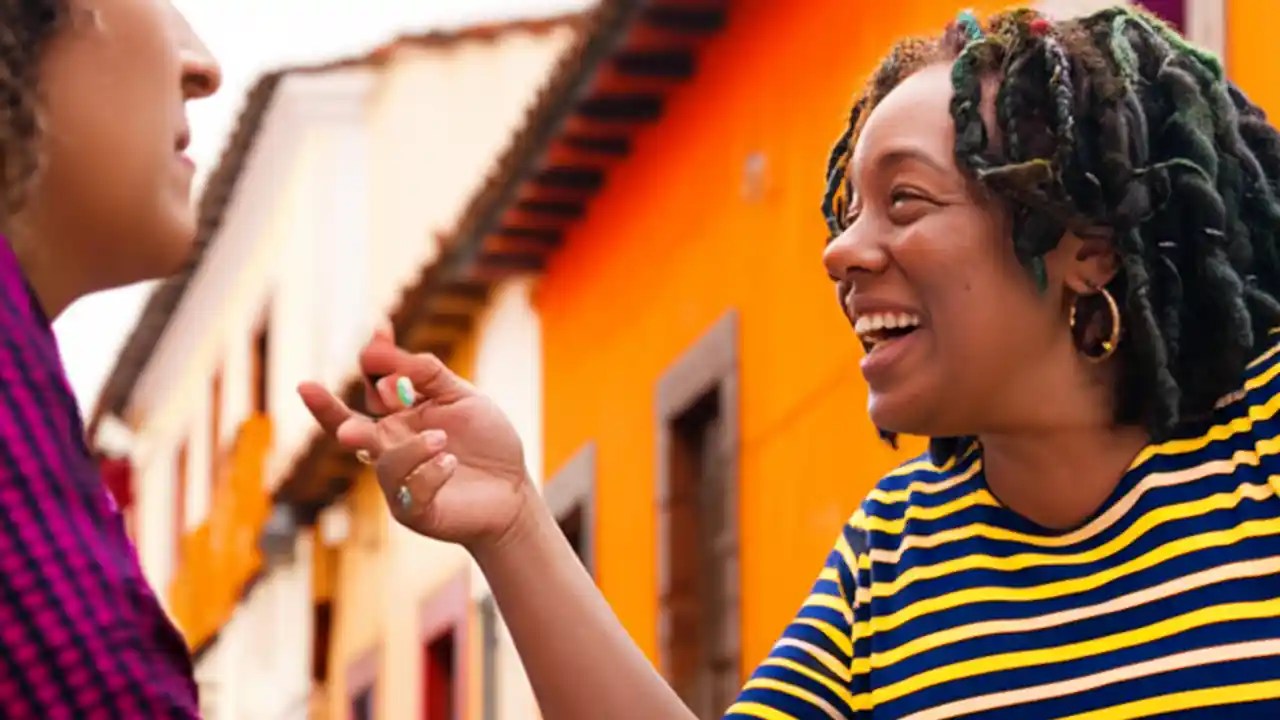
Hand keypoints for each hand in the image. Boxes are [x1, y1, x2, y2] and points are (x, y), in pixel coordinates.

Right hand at [298, 330, 532, 550]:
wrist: (515, 490)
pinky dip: (429, 473)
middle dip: (328, 409)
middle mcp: (390, 448)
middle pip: (346, 428)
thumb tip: (381, 347)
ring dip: (413, 447)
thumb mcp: (461, 396)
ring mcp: (399, 483)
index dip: (372, 360)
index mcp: (398, 418)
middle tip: (308, 389)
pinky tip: (451, 465)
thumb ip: (426, 373)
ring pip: (385, 462)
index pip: (371, 388)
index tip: (382, 330)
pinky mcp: (415, 512)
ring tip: (443, 440)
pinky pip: (407, 493)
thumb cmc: (487, 441)